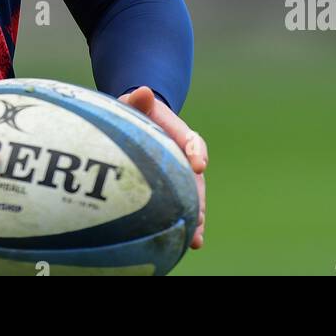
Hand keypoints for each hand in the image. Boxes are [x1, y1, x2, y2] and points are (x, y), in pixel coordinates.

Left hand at [118, 86, 205, 248]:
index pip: (193, 143)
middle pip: (198, 179)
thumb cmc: (136, 112)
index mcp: (180, 135)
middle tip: (200, 214)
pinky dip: (185, 224)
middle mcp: (186, 158)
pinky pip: (181, 207)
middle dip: (200, 197)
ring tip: (197, 237)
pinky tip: (187, 243)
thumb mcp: (135, 103)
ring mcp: (181, 176)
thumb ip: (138, 100)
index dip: (196, 152)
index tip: (199, 163)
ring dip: (196, 217)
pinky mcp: (172, 190)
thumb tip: (142, 91)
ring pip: (193, 198)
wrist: (137, 122)